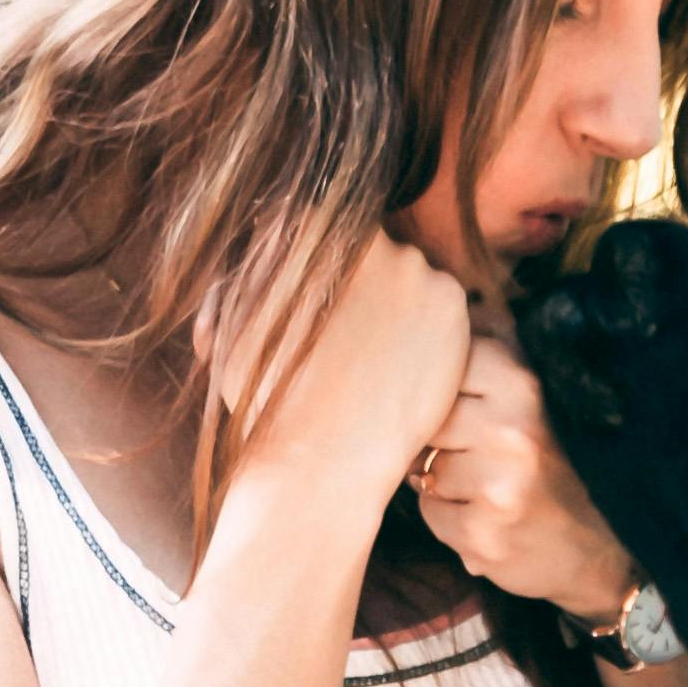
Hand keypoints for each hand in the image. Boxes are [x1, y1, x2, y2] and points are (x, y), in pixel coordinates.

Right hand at [223, 230, 474, 514]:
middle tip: (344, 338)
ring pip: (405, 274)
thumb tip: (271, 229)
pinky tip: (400, 368)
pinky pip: (438, 304)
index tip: (318, 307)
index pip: (318, 227)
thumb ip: (259, 267)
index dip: (316, 272)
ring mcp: (414, 264)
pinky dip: (424, 331)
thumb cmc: (265, 397)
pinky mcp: (451, 300)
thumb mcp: (236, 319)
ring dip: (391, 307)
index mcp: (303, 226)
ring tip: (369, 361)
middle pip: (367, 246)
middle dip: (357, 286)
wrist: (321, 460)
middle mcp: (364, 232)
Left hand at [413, 309, 636, 627]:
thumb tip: (439, 301)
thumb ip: (492, 350)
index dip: (447, 391)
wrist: (602, 547)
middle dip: (441, 439)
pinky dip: (450, 518)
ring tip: (489, 487)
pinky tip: (489, 517)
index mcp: (522, 382)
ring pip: (421, 469)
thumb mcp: (537, 394)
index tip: (472, 408)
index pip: (441, 367)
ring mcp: (497, 485)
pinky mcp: (483, 533)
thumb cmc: (559, 460)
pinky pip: (431, 512)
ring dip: (444, 481)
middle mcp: (510, 429)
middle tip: (479, 454)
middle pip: (424, 420)